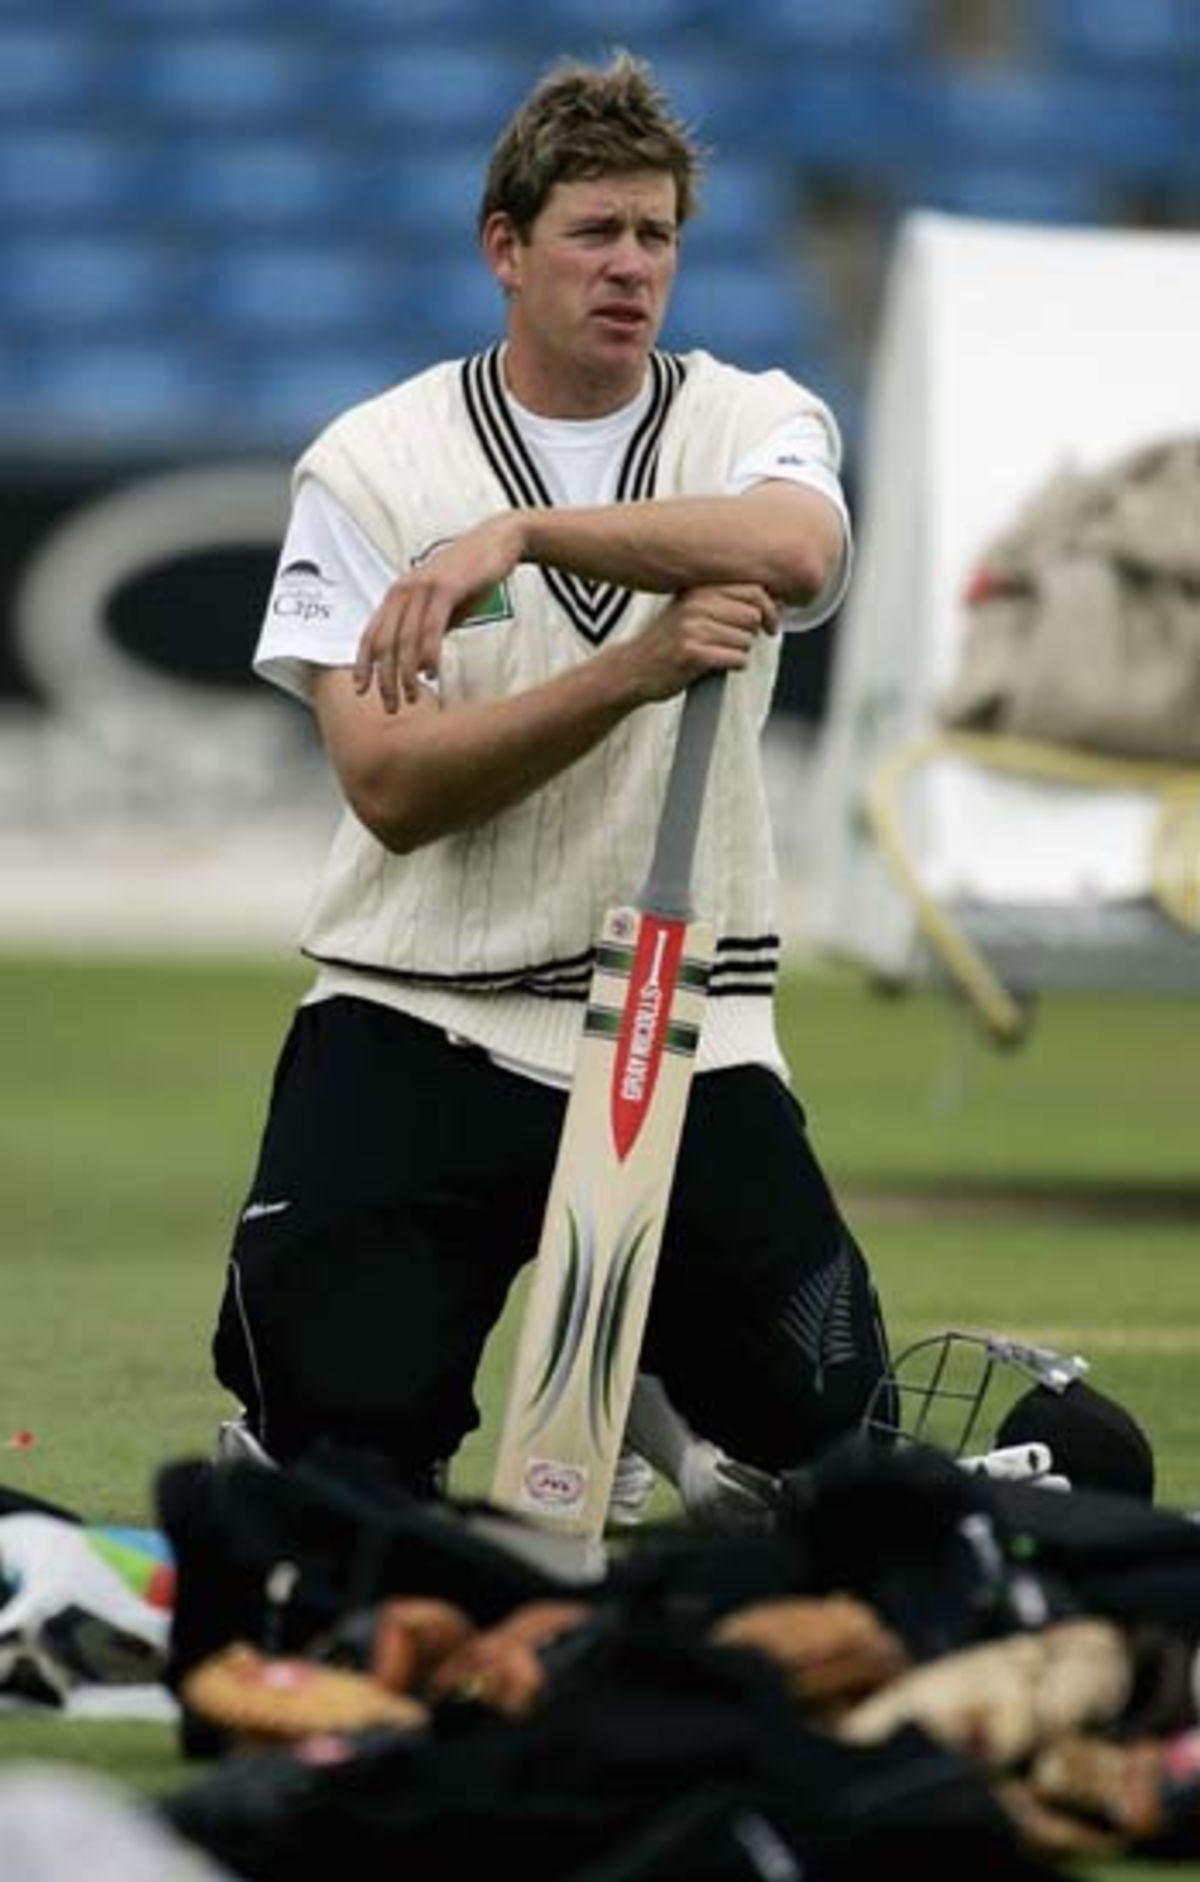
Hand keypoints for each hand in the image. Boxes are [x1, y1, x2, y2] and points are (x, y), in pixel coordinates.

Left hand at [354, 514, 523, 711]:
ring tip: (413, 697)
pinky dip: (428, 654)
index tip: (363, 692)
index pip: (371, 634)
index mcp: (397, 594)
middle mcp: (403, 589)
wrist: (498, 542)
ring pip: (405, 639)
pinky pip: (431, 628)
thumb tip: (417, 664)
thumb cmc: (470, 576)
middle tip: (392, 707)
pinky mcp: (445, 588)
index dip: (364, 665)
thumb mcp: (441, 605)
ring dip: (407, 674)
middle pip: (385, 643)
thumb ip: (426, 630)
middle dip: (385, 679)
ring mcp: (423, 587)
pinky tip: (431, 673)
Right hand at [626, 583, 778, 702]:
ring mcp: (693, 628)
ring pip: (746, 640)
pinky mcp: (693, 654)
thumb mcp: (692, 609)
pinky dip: (732, 666)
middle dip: (752, 633)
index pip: (754, 590)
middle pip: (753, 616)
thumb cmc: (668, 642)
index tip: (770, 624)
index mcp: (699, 589)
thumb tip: (776, 600)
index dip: (770, 610)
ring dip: (739, 652)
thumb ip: (727, 600)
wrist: (633, 669)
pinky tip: (714, 665)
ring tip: (716, 653)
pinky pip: (736, 659)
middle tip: (736, 643)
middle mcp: (696, 604)